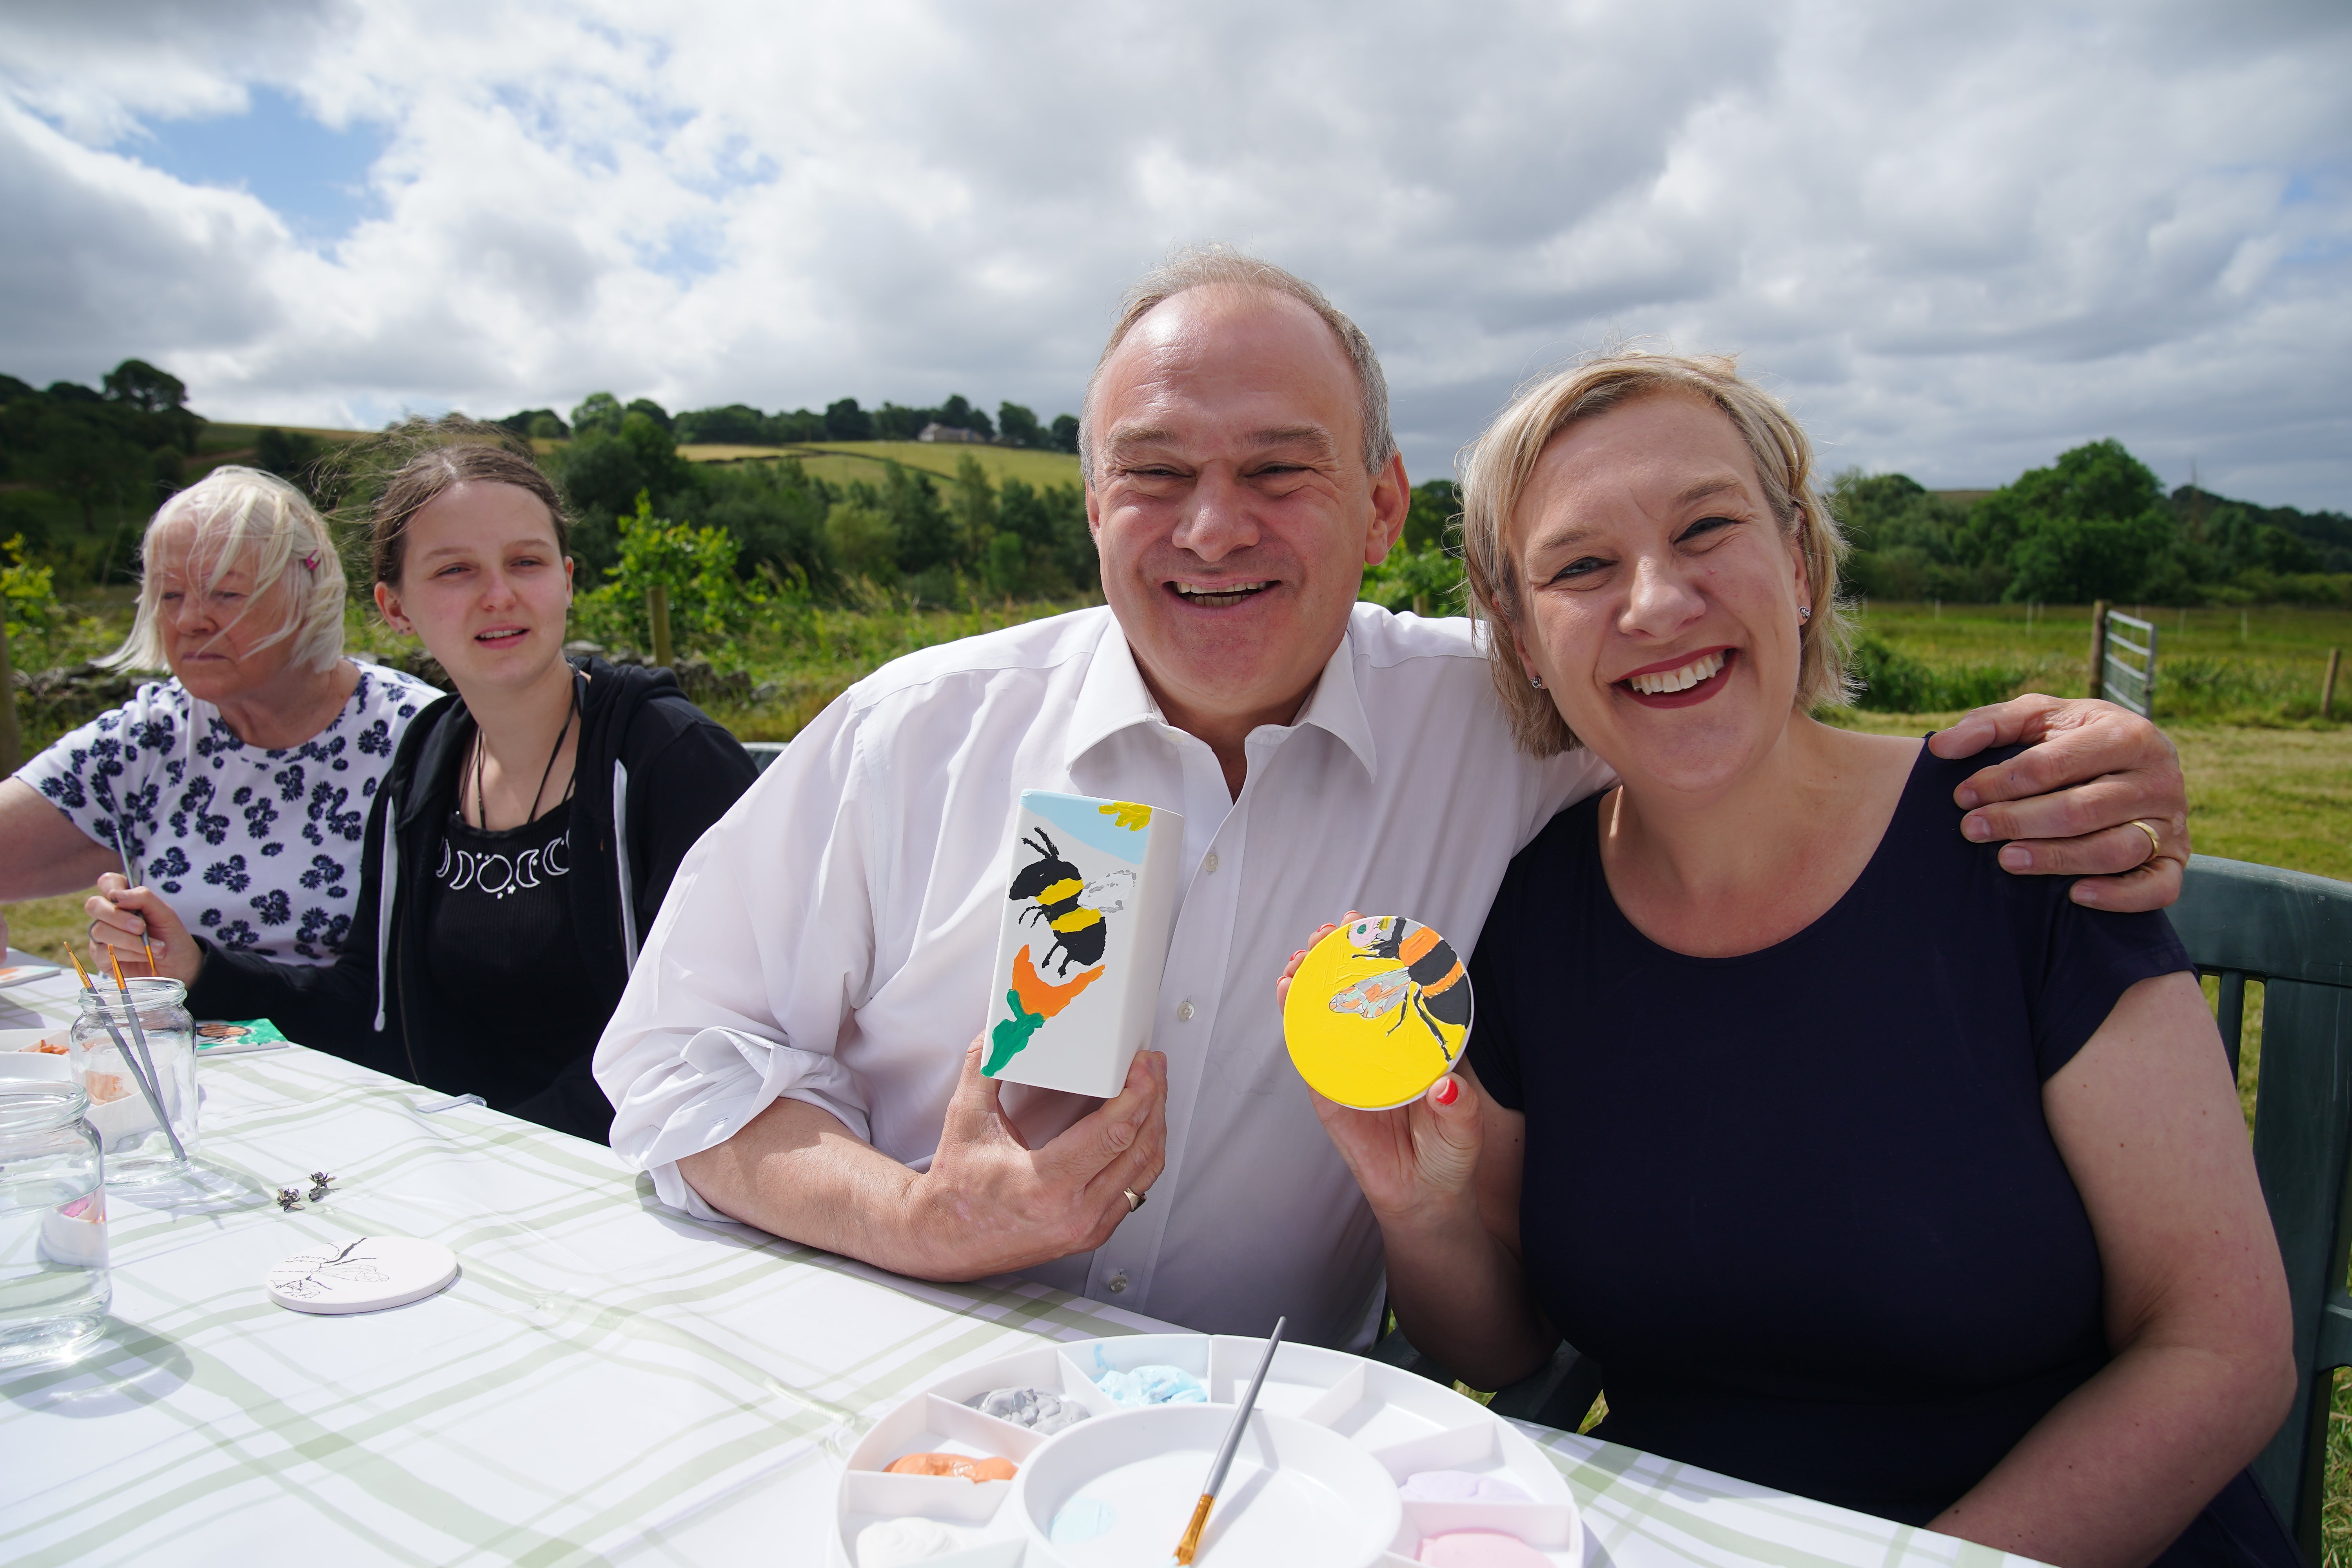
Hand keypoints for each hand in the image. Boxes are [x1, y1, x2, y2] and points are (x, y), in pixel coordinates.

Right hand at [85, 874, 201, 983]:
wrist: (178, 966)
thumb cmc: (171, 937)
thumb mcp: (165, 914)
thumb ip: (143, 898)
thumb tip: (116, 895)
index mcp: (125, 900)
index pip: (107, 883)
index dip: (111, 886)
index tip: (125, 899)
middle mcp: (109, 916)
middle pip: (93, 905)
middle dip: (118, 917)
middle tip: (141, 928)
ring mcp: (102, 936)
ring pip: (100, 930)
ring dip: (130, 940)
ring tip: (153, 948)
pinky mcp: (100, 956)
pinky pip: (103, 951)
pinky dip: (128, 953)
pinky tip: (144, 956)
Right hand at [900, 1037, 1167, 1278]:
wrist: (946, 1240)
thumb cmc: (954, 1188)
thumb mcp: (964, 1120)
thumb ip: (983, 1067)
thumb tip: (1002, 1029)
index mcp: (1045, 1185)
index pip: (1112, 1135)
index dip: (1137, 1093)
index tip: (1142, 1064)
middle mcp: (1074, 1212)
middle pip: (1139, 1148)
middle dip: (1154, 1099)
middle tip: (1153, 1066)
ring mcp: (1088, 1227)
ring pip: (1145, 1170)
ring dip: (1155, 1124)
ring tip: (1154, 1088)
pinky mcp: (1093, 1232)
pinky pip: (1135, 1189)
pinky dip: (1144, 1153)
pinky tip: (1142, 1126)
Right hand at [1276, 915, 1483, 1226]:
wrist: (1421, 1197)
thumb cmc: (1448, 1154)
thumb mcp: (1463, 1129)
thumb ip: (1458, 1109)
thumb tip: (1447, 1087)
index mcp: (1414, 1042)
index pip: (1395, 985)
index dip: (1379, 951)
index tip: (1366, 922)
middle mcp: (1379, 1046)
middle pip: (1353, 990)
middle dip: (1336, 955)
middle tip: (1326, 934)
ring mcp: (1349, 1064)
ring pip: (1324, 1012)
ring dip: (1309, 978)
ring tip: (1301, 956)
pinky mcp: (1326, 1089)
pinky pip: (1307, 1051)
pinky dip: (1293, 1019)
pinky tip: (1286, 993)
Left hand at [1929, 694, 2188, 912]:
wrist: (2133, 761)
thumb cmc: (2073, 738)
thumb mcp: (2038, 718)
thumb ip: (1990, 724)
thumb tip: (1940, 746)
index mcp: (2127, 733)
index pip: (2057, 763)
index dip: (2003, 781)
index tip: (1962, 795)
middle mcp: (2159, 777)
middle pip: (2082, 809)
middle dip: (2018, 821)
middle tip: (1972, 829)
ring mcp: (2172, 821)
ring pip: (2114, 850)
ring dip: (2056, 859)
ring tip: (2006, 860)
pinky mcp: (2177, 859)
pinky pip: (2157, 888)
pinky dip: (2119, 897)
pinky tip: (2074, 896)